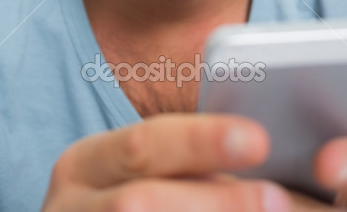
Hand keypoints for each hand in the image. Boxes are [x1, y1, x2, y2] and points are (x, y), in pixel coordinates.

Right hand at [42, 113, 294, 211]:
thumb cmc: (147, 209)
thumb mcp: (153, 184)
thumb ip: (197, 176)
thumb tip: (273, 173)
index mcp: (86, 166)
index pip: (143, 145)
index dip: (201, 141)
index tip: (260, 141)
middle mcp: (69, 211)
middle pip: (139, 203)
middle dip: (216, 202)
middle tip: (277, 200)